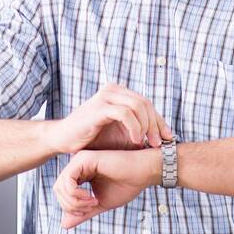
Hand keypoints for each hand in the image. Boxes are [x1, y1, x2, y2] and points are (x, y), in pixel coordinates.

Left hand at [53, 147, 158, 228]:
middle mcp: (76, 166)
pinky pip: (68, 180)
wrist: (142, 172)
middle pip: (58, 190)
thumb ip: (82, 212)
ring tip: (92, 202)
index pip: (61, 193)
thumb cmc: (125, 185)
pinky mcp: (84, 159)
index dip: (70, 208)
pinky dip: (76, 194)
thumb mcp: (100, 203)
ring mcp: (78, 161)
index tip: (88, 210)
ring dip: (75, 201)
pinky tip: (91, 197)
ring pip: (60, 186)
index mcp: (79, 174)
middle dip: (71, 206)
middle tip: (89, 208)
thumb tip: (63, 225)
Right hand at [55, 82, 174, 154]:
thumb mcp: (120, 133)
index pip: (146, 103)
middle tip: (158, 144)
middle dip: (155, 124)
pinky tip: (135, 140)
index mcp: (118, 93)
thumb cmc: (93, 138)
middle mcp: (112, 90)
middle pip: (145, 103)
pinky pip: (124, 113)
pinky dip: (134, 127)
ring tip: (147, 143)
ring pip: (137, 105)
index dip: (160, 121)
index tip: (168, 139)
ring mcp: (105, 97)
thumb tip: (165, 136)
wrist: (64, 139)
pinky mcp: (98, 108)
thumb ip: (138, 129)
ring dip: (146, 126)